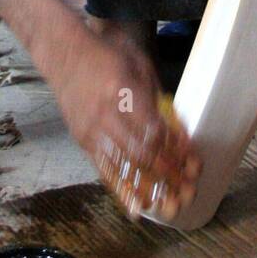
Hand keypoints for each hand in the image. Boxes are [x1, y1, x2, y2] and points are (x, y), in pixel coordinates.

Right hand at [45, 20, 200, 221]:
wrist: (64, 52)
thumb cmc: (106, 54)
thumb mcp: (139, 64)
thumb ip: (156, 97)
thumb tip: (176, 129)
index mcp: (122, 91)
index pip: (153, 131)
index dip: (175, 149)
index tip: (191, 158)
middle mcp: (105, 114)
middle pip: (140, 153)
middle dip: (168, 173)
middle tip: (188, 185)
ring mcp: (91, 130)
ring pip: (122, 166)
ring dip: (149, 186)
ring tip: (170, 201)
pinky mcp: (82, 140)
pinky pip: (104, 169)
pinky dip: (123, 188)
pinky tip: (138, 205)